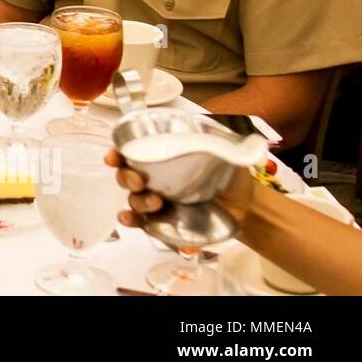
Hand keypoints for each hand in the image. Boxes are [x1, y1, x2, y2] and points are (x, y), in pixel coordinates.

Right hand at [105, 149, 255, 228]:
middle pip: (126, 175)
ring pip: (133, 199)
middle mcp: (154, 176)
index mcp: (163, 155)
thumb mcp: (228, 151)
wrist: (245, 207)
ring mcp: (156, 199)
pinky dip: (131, 220)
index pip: (132, 149)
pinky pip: (141, 222)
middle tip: (139, 181)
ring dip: (136, 200)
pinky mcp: (162, 221)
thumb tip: (231, 139)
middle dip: (126, 177)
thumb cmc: (231, 174)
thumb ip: (221, 142)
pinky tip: (129, 219)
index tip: (115, 156)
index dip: (119, 152)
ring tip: (155, 203)